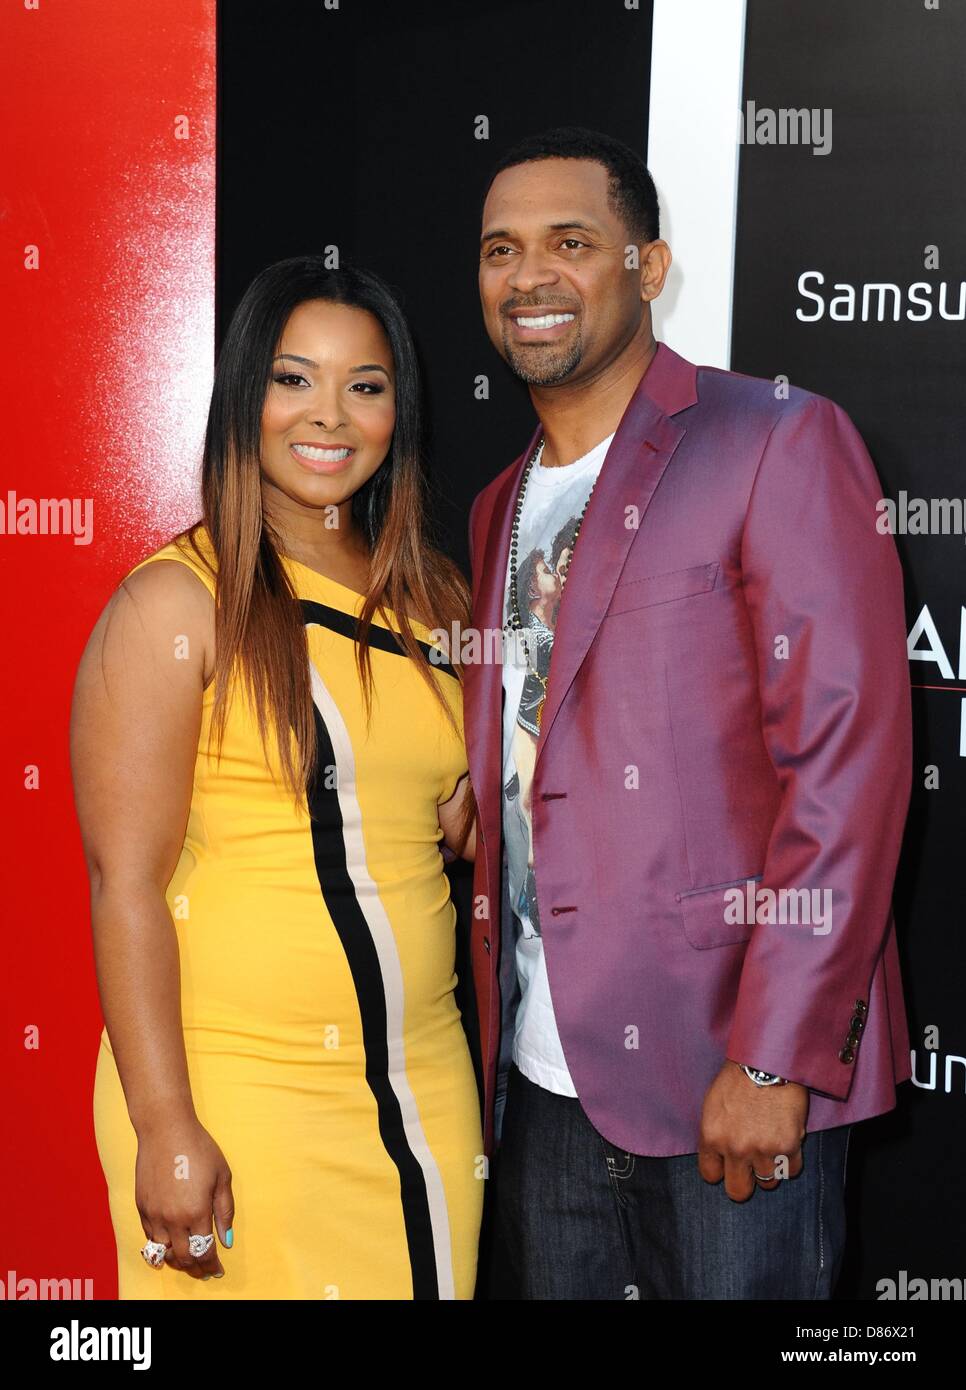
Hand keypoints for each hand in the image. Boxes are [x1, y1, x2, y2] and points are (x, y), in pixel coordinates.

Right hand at [134, 1110, 234, 1279]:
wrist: (165, 1130)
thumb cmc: (199, 1149)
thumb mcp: (222, 1176)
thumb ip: (224, 1211)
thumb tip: (226, 1240)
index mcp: (196, 1212)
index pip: (204, 1252)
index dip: (211, 1265)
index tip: (217, 1271)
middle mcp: (173, 1219)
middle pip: (184, 1258)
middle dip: (196, 1268)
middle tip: (204, 1270)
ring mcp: (154, 1215)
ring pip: (164, 1252)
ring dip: (177, 1260)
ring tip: (188, 1260)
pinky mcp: (141, 1207)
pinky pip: (150, 1238)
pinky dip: (160, 1247)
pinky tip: (169, 1245)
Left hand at [698, 1060, 808, 1201]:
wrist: (768, 1060)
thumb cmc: (739, 1078)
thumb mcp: (713, 1105)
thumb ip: (715, 1134)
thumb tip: (718, 1157)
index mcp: (712, 1136)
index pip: (710, 1175)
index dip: (721, 1170)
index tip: (728, 1165)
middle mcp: (735, 1148)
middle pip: (738, 1191)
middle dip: (745, 1182)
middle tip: (752, 1167)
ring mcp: (762, 1149)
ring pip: (768, 1182)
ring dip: (770, 1167)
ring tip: (771, 1145)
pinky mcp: (788, 1146)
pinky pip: (791, 1170)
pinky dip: (790, 1160)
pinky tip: (786, 1141)